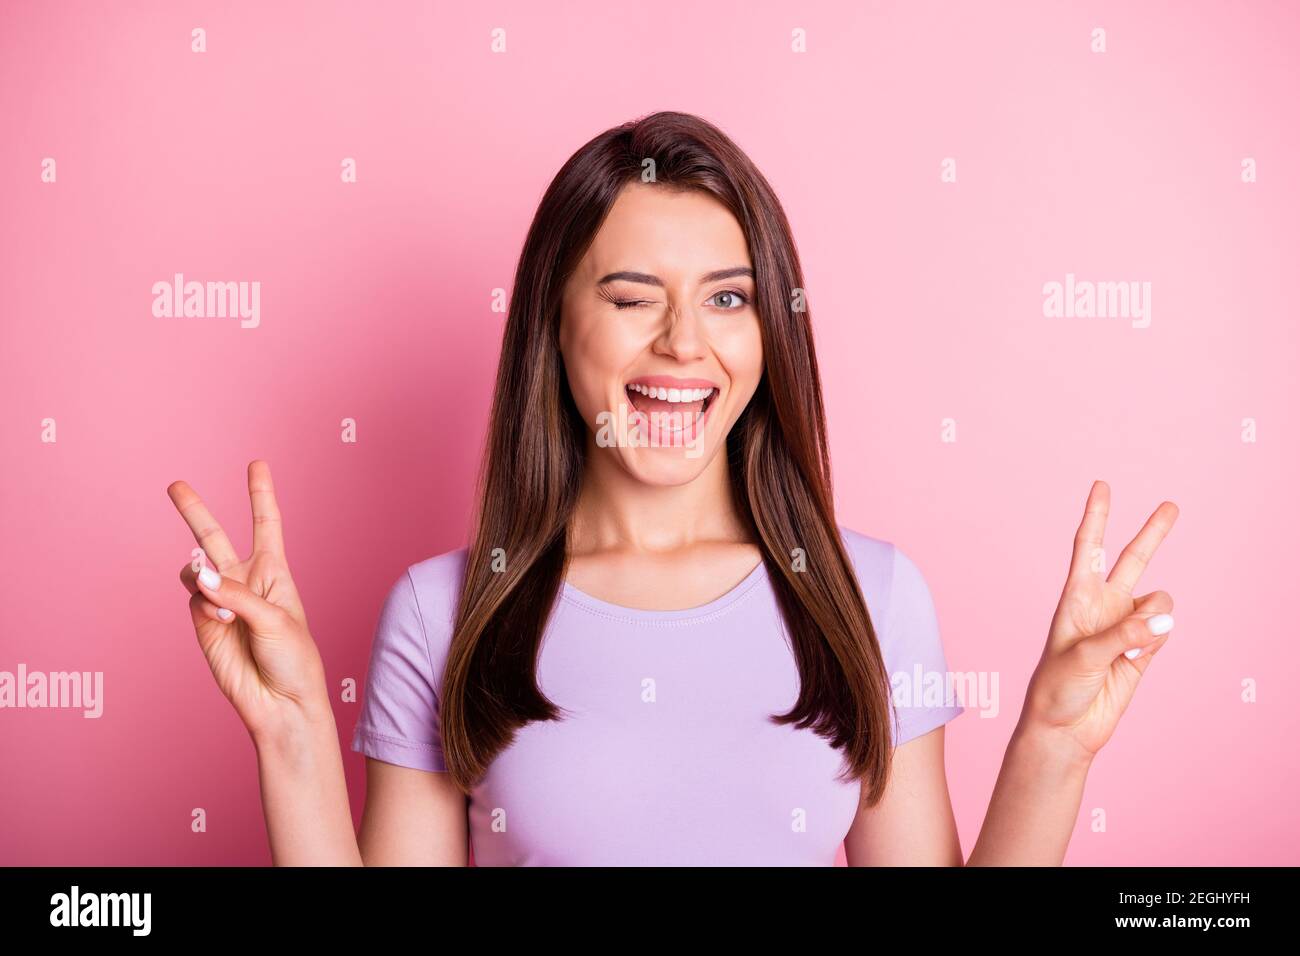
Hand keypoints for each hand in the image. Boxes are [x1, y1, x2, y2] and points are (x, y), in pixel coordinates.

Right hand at [167, 460, 329, 742]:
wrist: (280, 703)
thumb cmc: (293, 659)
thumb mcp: (276, 618)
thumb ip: (235, 592)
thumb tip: (197, 573)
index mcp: (274, 572)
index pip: (266, 523)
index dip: (261, 493)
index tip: (257, 463)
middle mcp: (245, 581)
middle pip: (214, 536)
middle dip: (194, 511)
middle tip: (175, 485)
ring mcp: (221, 601)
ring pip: (195, 569)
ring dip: (201, 573)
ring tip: (219, 597)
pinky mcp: (203, 623)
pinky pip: (193, 598)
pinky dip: (204, 603)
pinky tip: (220, 620)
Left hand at [1021, 480, 1178, 762]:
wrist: (1065, 729)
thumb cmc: (1056, 689)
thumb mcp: (1082, 658)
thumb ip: (1123, 636)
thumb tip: (1163, 620)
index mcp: (1076, 597)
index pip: (1089, 547)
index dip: (1096, 516)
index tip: (1101, 485)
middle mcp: (1102, 605)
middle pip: (1132, 559)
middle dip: (1152, 532)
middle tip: (1172, 505)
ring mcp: (1124, 626)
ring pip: (1159, 601)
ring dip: (1155, 617)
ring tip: (1130, 644)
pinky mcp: (1142, 650)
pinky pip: (1163, 631)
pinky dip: (1157, 640)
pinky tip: (1136, 659)